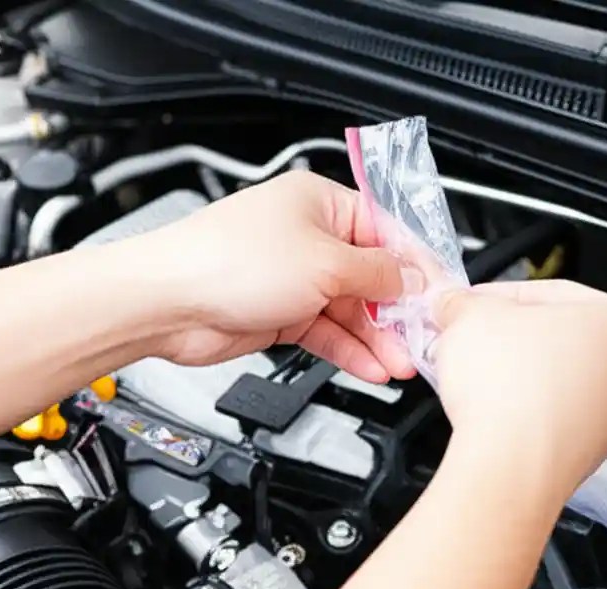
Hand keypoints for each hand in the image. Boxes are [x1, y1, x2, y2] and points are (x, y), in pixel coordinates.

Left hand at [118, 171, 416, 382]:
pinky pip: (327, 332)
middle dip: (398, 312)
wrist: (168, 301)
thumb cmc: (226, 260)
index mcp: (322, 203)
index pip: (387, 232)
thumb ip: (378, 274)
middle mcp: (309, 237)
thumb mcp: (325, 263)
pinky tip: (371, 367)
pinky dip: (349, 350)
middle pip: (372, 276)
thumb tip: (413, 277)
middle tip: (421, 340)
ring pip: (351, 310)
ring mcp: (294, 277)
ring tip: (401, 363)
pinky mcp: (279, 312)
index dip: (416, 266)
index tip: (439, 296)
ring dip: (376, 338)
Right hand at [432, 280, 606, 497]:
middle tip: (468, 338)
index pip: (547, 293)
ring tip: (471, 376)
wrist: (510, 466)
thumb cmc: (511, 389)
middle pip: (554, 338)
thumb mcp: (471, 315)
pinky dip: (521, 411)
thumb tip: (454, 304)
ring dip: (513, 374)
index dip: (495, 296)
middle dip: (506, 337)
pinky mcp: (586, 453)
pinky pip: (548, 418)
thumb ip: (462, 302)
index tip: (468, 305)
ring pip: (553, 380)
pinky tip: (489, 411)